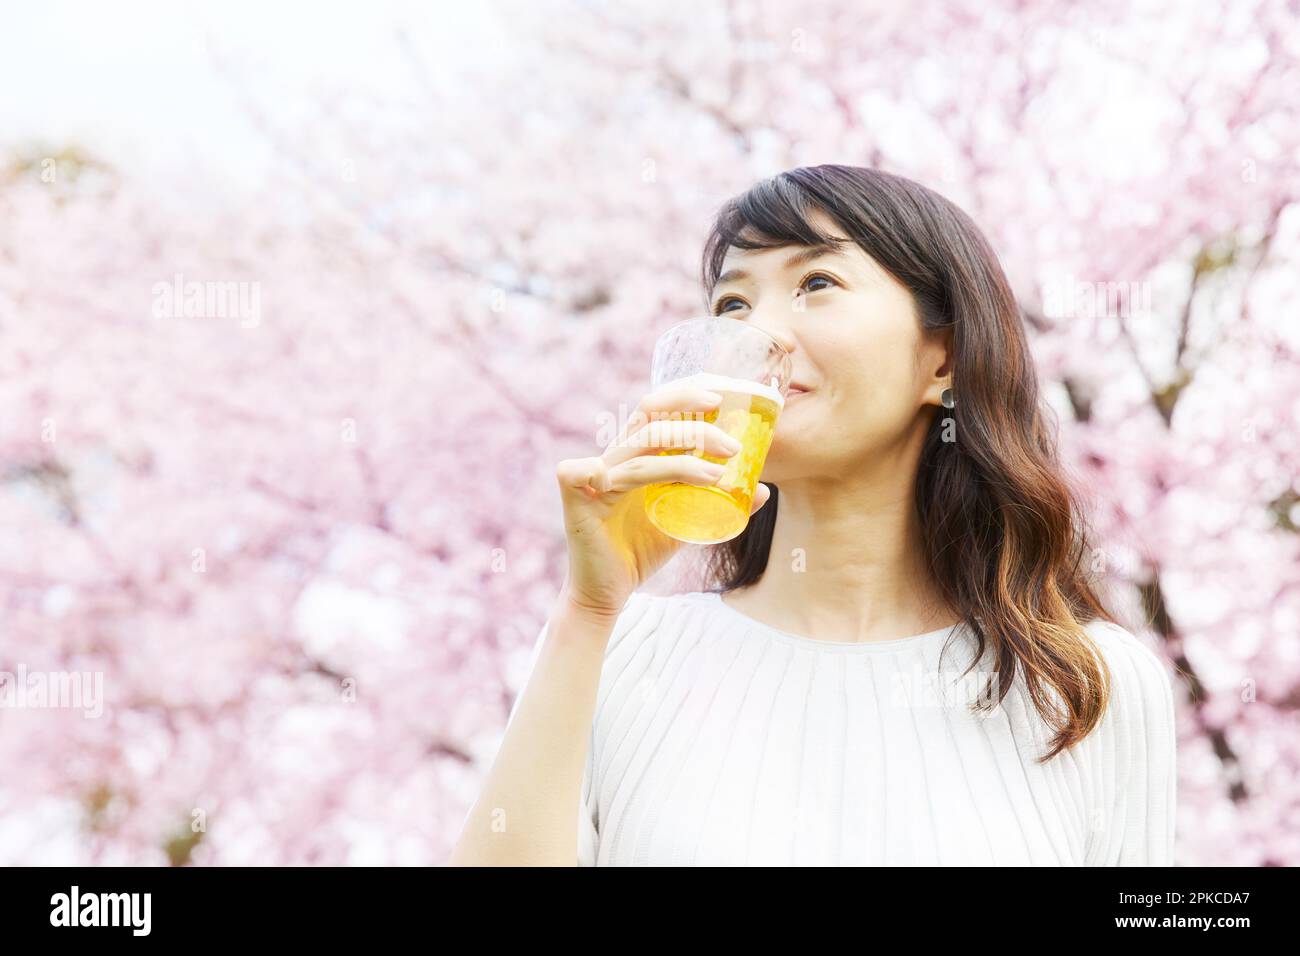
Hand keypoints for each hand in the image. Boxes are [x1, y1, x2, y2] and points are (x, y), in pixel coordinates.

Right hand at [554, 381, 770, 619]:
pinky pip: (577, 473)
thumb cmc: (642, 550)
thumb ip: (719, 502)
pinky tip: (610, 479)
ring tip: (717, 475)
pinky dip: (594, 470)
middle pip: (649, 421)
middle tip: (732, 446)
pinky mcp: (575, 502)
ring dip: (681, 462)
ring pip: (637, 456)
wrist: (608, 592)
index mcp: (635, 454)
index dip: (682, 395)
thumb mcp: (688, 521)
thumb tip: (764, 490)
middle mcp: (614, 459)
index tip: (718, 400)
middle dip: (695, 428)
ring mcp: (593, 479)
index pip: (654, 408)